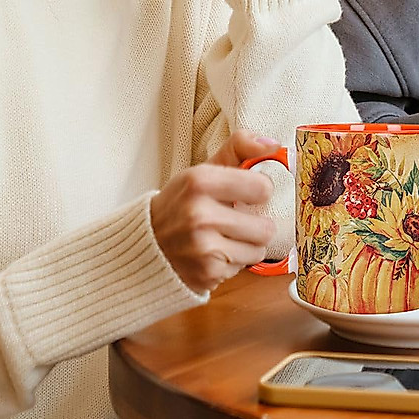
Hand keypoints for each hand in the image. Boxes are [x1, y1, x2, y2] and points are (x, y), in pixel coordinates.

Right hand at [150, 131, 277, 292]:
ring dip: (247, 245)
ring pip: (258, 250)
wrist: (145, 244)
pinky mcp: (206, 273)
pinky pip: (243, 268)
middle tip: (237, 220)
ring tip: (226, 237)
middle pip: (265, 227)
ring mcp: (202, 247)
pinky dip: (233, 262)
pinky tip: (215, 252)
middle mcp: (199, 214)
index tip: (248, 193)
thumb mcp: (204, 170)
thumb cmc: (181, 204)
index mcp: (200, 181)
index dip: (259, 191)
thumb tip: (273, 145)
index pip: (263, 188)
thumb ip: (240, 148)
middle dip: (255, 224)